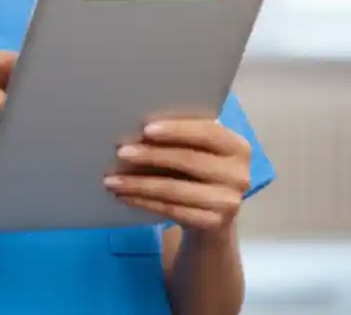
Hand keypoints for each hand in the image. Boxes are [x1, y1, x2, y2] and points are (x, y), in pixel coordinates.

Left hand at [103, 118, 251, 232]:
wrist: (214, 216)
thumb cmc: (199, 171)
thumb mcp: (200, 150)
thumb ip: (182, 136)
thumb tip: (136, 125)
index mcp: (238, 147)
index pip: (208, 132)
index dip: (177, 130)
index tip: (146, 129)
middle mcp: (240, 175)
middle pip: (188, 161)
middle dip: (151, 155)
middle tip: (120, 152)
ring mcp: (228, 202)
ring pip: (175, 189)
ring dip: (138, 184)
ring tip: (111, 179)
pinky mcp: (213, 224)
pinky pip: (171, 210)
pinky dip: (144, 202)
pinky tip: (124, 196)